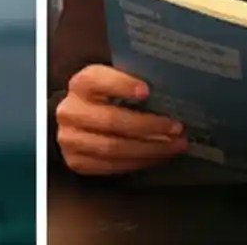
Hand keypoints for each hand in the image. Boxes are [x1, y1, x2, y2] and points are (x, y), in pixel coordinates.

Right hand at [55, 64, 188, 174]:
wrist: (74, 122)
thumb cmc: (101, 99)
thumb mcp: (111, 82)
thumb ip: (130, 83)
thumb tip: (167, 94)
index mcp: (81, 84)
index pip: (98, 80)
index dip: (122, 85)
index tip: (147, 90)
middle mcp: (70, 111)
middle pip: (111, 120)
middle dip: (149, 126)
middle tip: (176, 128)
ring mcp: (70, 139)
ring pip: (113, 148)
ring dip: (149, 149)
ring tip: (174, 146)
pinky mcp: (76, 162)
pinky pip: (112, 166)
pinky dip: (139, 162)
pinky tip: (157, 156)